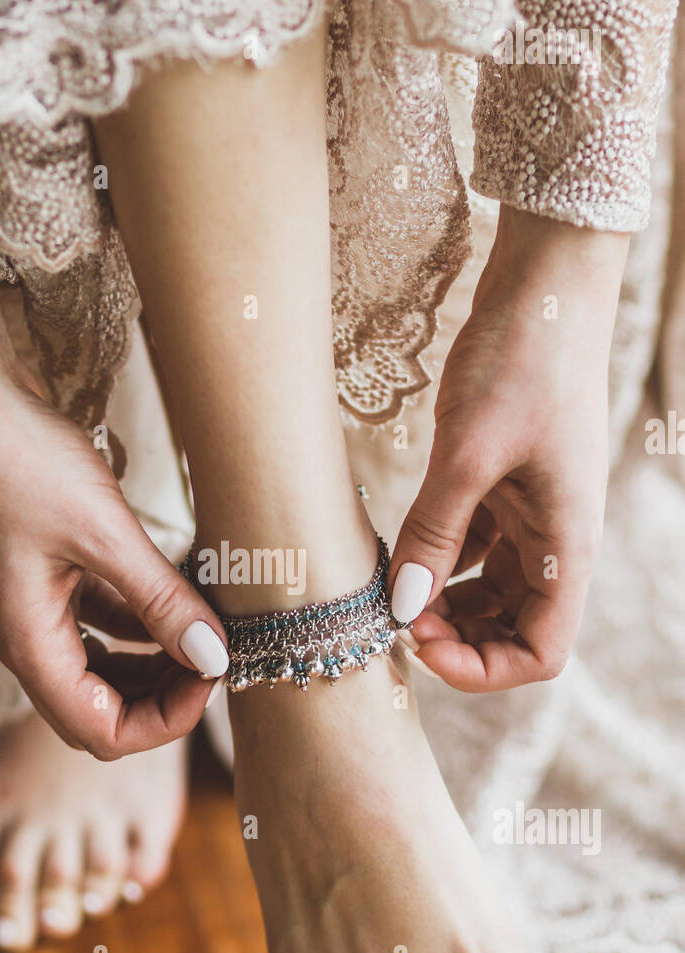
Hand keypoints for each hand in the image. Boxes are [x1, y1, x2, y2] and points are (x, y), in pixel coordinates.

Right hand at [0, 285, 227, 754]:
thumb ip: (159, 600)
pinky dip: (145, 618)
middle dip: (163, 698)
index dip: (165, 721)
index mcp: (28, 644)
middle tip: (218, 655)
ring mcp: (37, 606)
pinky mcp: (49, 572)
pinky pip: (104, 620)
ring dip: (157, 660)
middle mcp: (28, 637)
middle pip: (102, 709)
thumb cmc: (18, 458)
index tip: (215, 674)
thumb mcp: (103, 532)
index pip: (101, 731)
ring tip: (210, 626)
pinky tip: (184, 591)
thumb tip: (214, 658)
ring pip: (106, 667)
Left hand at [389, 207, 628, 690]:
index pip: (542, 651)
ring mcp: (532, 515)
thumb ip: (435, 535)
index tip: (419, 638)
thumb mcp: (468, 453)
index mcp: (565, 545)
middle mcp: (554, 541)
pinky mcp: (506, 488)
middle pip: (512, 629)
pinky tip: (396, 549)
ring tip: (387, 587)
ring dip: (441, 604)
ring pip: (488, 592)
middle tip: (392, 617)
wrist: (544, 284)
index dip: (482, 668)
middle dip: (455, 639)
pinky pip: (472, 547)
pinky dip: (436, 560)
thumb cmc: (522, 360)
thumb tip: (403, 611)